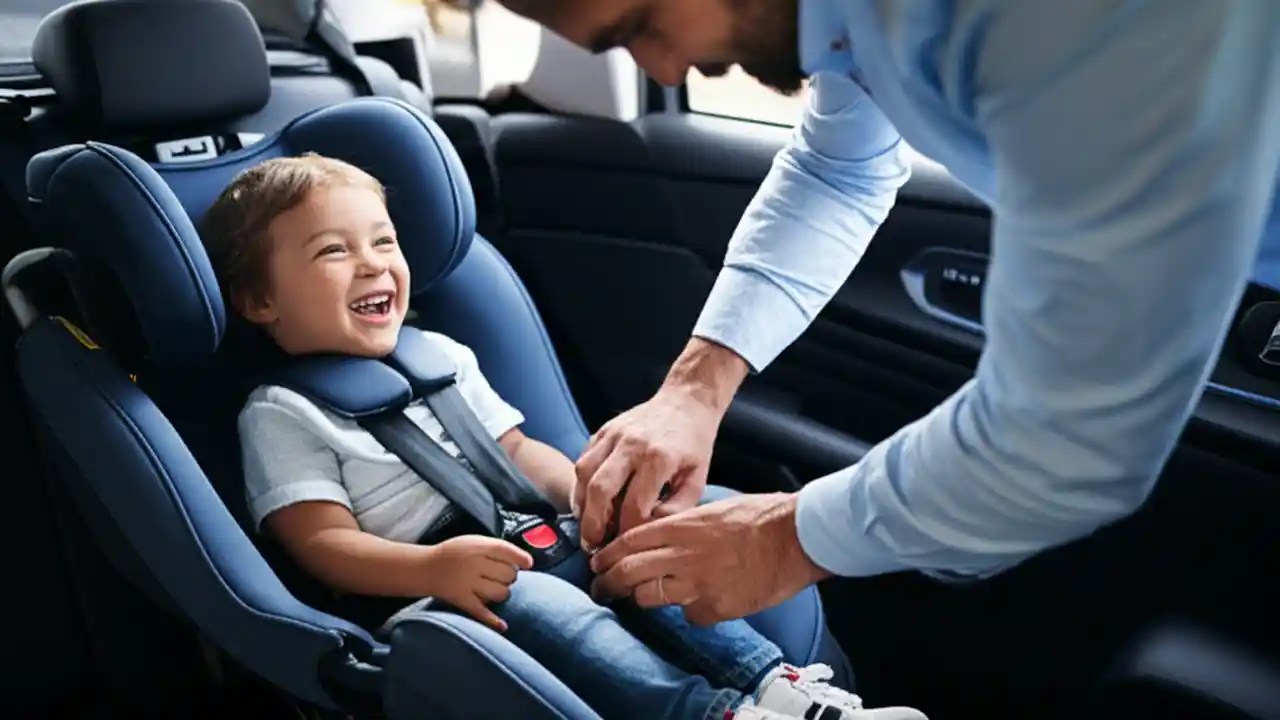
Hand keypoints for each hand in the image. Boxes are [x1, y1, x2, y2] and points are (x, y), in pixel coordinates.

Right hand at [422, 535, 532, 631]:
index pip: (506, 551)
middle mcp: (474, 565)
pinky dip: (493, 621)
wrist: (425, 568)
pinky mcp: (463, 601)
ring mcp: (468, 584)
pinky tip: (503, 626)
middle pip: (508, 574)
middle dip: (510, 576)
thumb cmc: (454, 554)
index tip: (528, 564)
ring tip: (495, 588)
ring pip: (501, 592)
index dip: (521, 558)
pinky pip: (481, 612)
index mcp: (478, 547)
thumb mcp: (473, 541)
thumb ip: (494, 548)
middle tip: (502, 575)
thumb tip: (522, 561)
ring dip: (503, 592)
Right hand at [573, 384, 720, 549]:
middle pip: (600, 490)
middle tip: (593, 547)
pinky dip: (580, 485)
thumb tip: (647, 530)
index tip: (625, 547)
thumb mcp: (696, 479)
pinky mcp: (602, 431)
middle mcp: (631, 445)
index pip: (634, 507)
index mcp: (659, 459)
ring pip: (584, 474)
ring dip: (581, 506)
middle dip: (593, 524)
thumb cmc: (693, 446)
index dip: (627, 533)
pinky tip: (586, 504)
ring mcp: (613, 435)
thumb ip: (675, 509)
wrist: (685, 402)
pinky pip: (582, 460)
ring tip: (587, 528)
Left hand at [588, 493, 831, 625]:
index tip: (597, 563)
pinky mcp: (714, 607)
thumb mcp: (712, 510)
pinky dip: (691, 611)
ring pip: (650, 597)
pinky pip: (690, 616)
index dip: (608, 554)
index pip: (630, 541)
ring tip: (643, 598)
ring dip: (644, 599)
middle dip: (608, 583)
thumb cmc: (761, 517)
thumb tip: (661, 540)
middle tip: (600, 589)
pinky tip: (702, 602)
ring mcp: (697, 583)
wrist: (795, 537)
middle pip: (629, 572)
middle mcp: (683, 555)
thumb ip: (683, 527)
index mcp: (682, 526)